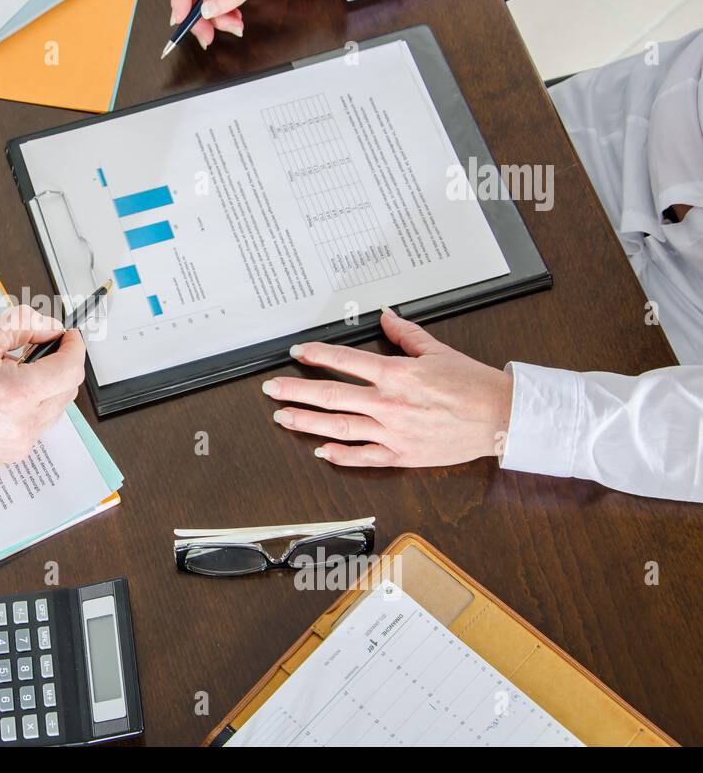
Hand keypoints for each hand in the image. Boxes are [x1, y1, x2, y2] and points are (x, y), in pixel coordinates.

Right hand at [0, 305, 86, 467]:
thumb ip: (21, 326)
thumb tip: (49, 327)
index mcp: (19, 392)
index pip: (70, 368)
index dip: (74, 346)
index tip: (68, 335)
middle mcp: (26, 422)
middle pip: (68, 388)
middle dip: (61, 364)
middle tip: (39, 348)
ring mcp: (23, 441)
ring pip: (56, 407)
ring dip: (48, 386)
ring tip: (17, 373)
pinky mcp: (15, 452)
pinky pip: (39, 424)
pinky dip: (33, 406)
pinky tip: (7, 397)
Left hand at [261, 309, 512, 467]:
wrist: (500, 417)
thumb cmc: (472, 384)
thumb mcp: (437, 350)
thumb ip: (406, 335)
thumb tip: (385, 316)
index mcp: (396, 374)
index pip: (345, 362)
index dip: (316, 356)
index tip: (297, 354)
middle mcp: (390, 403)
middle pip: (332, 396)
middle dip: (297, 391)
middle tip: (272, 389)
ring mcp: (394, 431)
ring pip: (340, 427)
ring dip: (308, 422)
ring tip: (283, 417)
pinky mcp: (402, 454)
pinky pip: (365, 457)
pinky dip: (341, 455)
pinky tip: (321, 451)